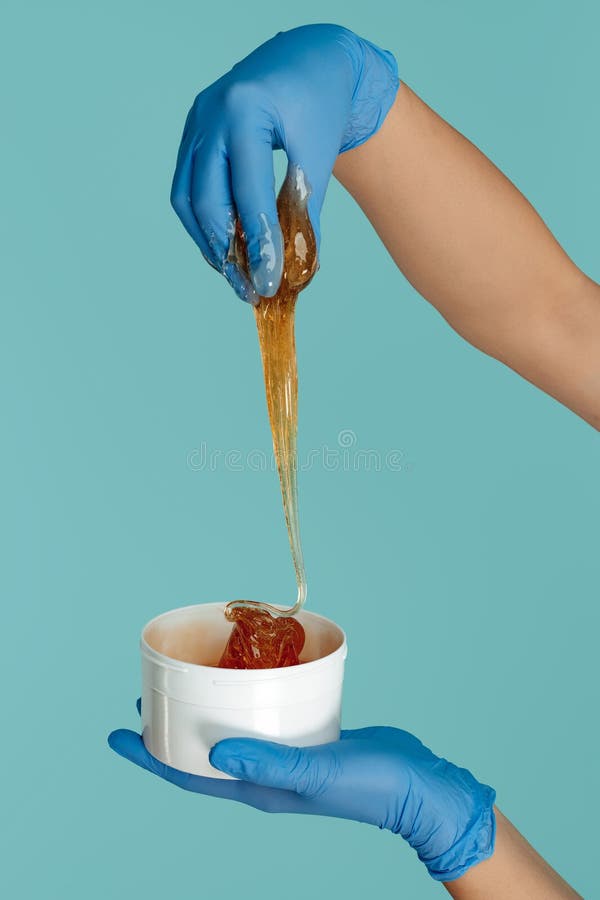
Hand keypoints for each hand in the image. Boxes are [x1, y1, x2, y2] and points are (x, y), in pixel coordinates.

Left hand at [108, 702, 494, 881]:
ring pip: (231, 734)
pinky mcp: (307, 739)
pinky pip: (262, 719)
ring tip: (184, 685)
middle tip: (145, 699)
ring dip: (203, 713)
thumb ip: (269, 761)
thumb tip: (215, 752)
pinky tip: (244, 680)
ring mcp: (285, 757)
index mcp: (259, 788)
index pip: (189, 776)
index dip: (150, 758)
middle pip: (202, 754)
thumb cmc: (370, 785)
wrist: (416, 786)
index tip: (117, 735)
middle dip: (170, 731)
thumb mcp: (316, 771)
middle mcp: (265, 775)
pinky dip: (242, 701)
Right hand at [170, 24, 398, 301]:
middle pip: (206, 199)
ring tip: (236, 277)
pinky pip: (188, 189)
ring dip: (210, 243)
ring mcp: (195, 124)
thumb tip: (296, 270)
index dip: (257, 241)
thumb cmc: (319, 104)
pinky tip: (227, 251)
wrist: (308, 62)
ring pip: (188, 199)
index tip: (269, 282)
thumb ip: (305, 211)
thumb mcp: (319, 155)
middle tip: (250, 289)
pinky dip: (205, 224)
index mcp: (245, 110)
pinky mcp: (192, 137)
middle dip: (228, 252)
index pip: (247, 190)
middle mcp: (209, 115)